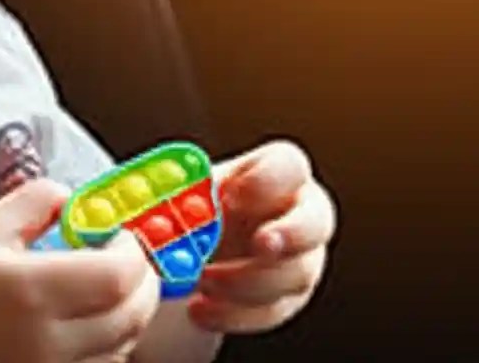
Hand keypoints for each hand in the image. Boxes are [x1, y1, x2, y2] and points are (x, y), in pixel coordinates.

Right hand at [0, 179, 161, 362]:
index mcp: (31, 291)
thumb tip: (75, 198)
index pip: (121, 274)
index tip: (120, 235)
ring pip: (123, 347)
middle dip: (141, 280)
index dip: (133, 249)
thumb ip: (34, 202)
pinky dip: (106, 347)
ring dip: (125, 314)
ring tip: (99, 289)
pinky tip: (81, 325)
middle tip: (125, 258)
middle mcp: (47, 341)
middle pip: (134, 314)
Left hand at [188, 140, 336, 333]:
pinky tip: (201, 309)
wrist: (195, 249)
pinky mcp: (290, 296)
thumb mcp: (185, 197)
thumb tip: (161, 213)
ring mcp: (303, 257)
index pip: (290, 165)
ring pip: (297, 273)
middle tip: (260, 245)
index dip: (267, 180)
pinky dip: (237, 313)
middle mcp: (300, 212)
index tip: (230, 196)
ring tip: (203, 281)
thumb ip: (181, 198)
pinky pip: (275, 309)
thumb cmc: (196, 209)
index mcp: (276, 172)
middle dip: (289, 235)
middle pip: (316, 221)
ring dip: (248, 281)